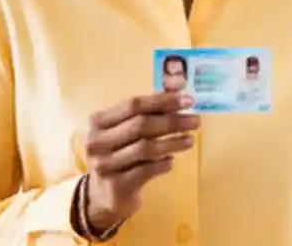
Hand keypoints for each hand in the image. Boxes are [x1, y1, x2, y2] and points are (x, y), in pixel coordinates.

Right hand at [83, 92, 199, 231]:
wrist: (101, 195)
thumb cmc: (116, 155)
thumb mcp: (121, 132)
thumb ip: (144, 114)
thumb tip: (178, 95)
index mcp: (97, 121)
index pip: (133, 105)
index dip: (162, 101)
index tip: (188, 100)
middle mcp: (97, 141)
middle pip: (140, 125)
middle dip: (171, 121)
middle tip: (195, 121)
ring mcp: (104, 164)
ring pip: (145, 148)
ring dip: (172, 142)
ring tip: (190, 140)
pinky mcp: (116, 186)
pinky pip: (146, 170)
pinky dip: (162, 164)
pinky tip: (171, 161)